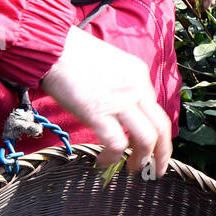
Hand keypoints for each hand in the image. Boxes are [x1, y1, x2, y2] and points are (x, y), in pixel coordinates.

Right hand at [39, 26, 171, 176]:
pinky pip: (116, 144)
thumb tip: (118, 108)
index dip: (156, 133)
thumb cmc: (72, 52)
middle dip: (162, 153)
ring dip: (142, 160)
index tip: (152, 147)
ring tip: (134, 170)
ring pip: (146, 139)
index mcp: (139, 74)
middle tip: (158, 170)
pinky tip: (103, 162)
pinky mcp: (99, 113)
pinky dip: (113, 158)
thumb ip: (120, 85)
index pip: (156, 110)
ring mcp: (120, 101)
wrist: (53, 45)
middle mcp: (136, 88)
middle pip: (161, 127)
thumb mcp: (109, 64)